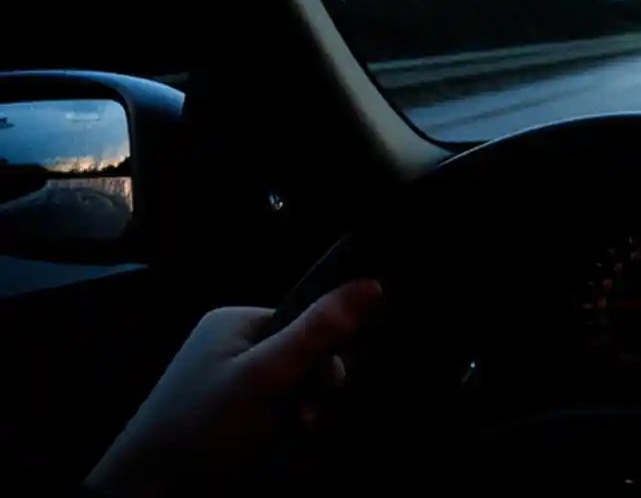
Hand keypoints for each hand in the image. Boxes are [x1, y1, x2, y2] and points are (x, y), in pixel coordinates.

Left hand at [85, 280, 381, 495]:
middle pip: (298, 356)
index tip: (326, 387)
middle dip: (308, 390)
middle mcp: (229, 344)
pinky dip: (277, 429)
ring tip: (283, 435)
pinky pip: (270, 411)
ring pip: (288, 388)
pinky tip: (269, 444)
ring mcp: (225, 381)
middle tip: (301, 419)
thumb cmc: (204, 423)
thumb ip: (316, 332)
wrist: (148, 488)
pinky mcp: (225, 413)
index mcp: (234, 321)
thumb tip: (372, 284)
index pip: (303, 322)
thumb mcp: (265, 375)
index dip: (323, 354)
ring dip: (295, 414)